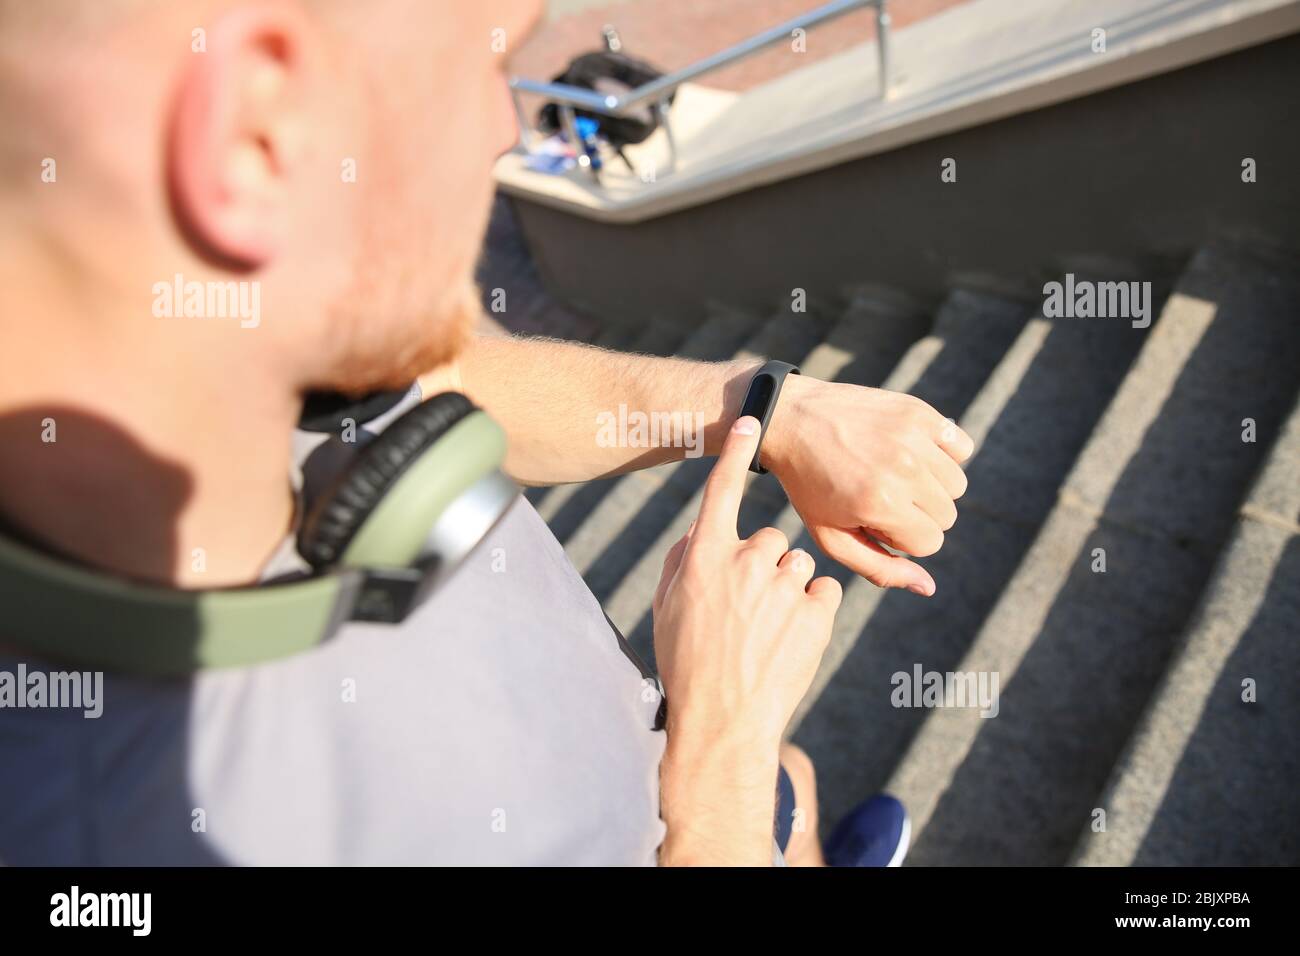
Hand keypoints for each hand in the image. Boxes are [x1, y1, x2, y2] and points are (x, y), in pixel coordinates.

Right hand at [652, 415, 841, 746]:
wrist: (723, 720)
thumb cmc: (687, 663)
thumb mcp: (668, 606)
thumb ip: (685, 559)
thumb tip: (701, 532)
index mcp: (705, 555)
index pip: (722, 490)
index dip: (737, 453)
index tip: (751, 419)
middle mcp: (747, 560)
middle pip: (769, 539)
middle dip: (763, 566)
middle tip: (747, 610)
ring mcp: (785, 584)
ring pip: (797, 565)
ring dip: (787, 589)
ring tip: (767, 632)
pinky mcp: (818, 609)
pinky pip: (821, 590)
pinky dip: (811, 609)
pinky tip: (789, 639)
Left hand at [761, 376, 973, 595]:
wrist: (790, 421)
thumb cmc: (809, 485)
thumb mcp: (832, 537)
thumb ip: (880, 568)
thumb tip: (928, 586)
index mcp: (881, 503)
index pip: (930, 543)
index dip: (901, 537)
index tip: (873, 519)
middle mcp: (903, 468)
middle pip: (946, 516)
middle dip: (917, 515)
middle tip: (881, 497)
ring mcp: (913, 437)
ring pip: (956, 485)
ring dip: (931, 487)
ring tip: (894, 477)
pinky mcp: (919, 412)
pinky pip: (961, 448)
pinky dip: (944, 454)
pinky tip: (912, 454)